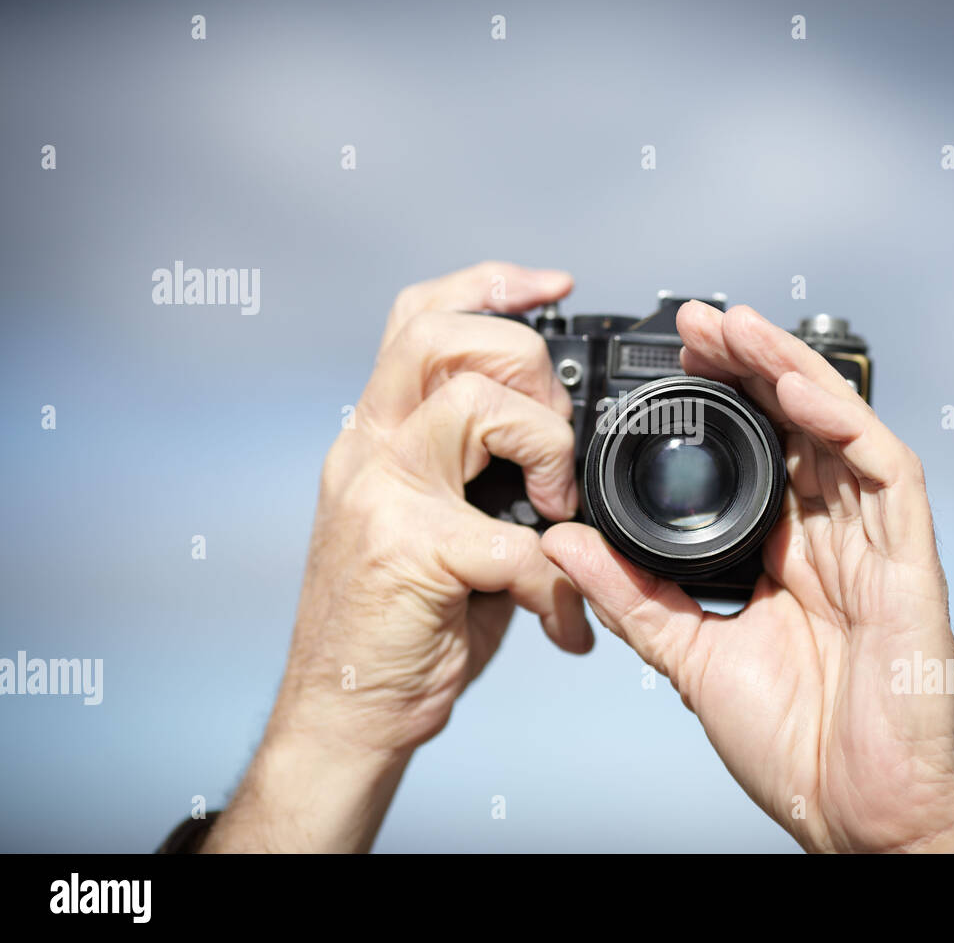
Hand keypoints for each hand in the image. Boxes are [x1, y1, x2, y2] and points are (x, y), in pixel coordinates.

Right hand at [204, 262, 592, 851]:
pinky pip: (513, 541)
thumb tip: (561, 441)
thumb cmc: (401, 621)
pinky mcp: (411, 555)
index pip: (419, 318)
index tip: (556, 286)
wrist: (344, 713)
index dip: (490, 285)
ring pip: (472, 405)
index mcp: (377, 435)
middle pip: (442, 336)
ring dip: (544, 445)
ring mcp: (381, 497)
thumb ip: (477, 471)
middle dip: (525, 362)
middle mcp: (368, 451)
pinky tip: (565, 625)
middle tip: (556, 432)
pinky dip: (558, 585)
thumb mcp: (434, 523)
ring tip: (557, 508)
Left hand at [542, 301, 953, 852]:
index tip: (667, 364)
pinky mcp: (911, 560)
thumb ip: (635, 597)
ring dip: (790, 373)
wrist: (854, 815)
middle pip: (796, 425)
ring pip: (840, 431)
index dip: (719, 401)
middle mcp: (832, 537)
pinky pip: (887, 474)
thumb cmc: (793, 743)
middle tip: (696, 322)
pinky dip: (846, 424)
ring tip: (737, 328)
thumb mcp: (690, 659)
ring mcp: (873, 544)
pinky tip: (797, 389)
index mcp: (786, 555)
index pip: (756, 453)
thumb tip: (568, 543)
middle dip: (750, 366)